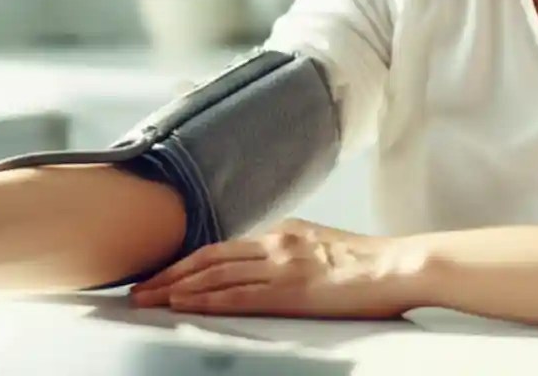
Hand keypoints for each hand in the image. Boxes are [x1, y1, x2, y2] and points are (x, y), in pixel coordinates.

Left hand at [127, 218, 421, 318]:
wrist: (400, 265)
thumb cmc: (370, 263)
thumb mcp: (322, 247)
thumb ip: (291, 253)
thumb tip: (267, 265)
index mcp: (283, 232)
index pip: (222, 247)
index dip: (186, 261)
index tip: (161, 273)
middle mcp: (275, 243)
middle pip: (207, 258)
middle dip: (168, 274)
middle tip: (137, 289)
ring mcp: (281, 264)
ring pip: (214, 275)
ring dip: (175, 288)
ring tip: (146, 300)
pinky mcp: (290, 289)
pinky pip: (237, 295)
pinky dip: (205, 300)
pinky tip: (182, 305)